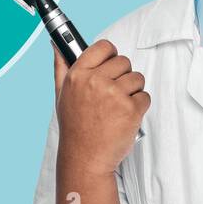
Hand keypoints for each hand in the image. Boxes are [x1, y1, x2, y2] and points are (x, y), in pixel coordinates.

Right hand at [52, 38, 149, 176]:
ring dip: (133, 91)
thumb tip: (58, 44)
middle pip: (124, 61)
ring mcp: (114, 95)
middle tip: (114, 94)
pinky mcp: (131, 109)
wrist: (85, 159)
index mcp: (78, 75)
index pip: (103, 47)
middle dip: (123, 76)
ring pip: (137, 78)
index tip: (111, 64)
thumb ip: (61, 67)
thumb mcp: (61, 95)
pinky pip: (145, 96)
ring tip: (119, 107)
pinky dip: (139, 107)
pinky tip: (125, 117)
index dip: (111, 55)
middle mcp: (95, 81)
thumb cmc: (75, 128)